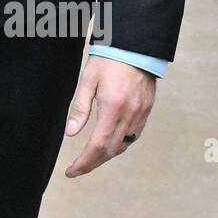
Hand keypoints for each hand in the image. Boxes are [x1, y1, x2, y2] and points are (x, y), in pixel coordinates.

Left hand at [63, 55, 155, 176]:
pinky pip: (134, 136)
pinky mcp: (146, 110)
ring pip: (124, 146)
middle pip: (111, 151)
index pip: (98, 146)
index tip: (71, 171)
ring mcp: (140, 114)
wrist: (135, 46)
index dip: (84, 162)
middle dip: (93, 163)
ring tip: (90, 160)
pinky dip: (120, 145)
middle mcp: (129, 115)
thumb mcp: (88, 80)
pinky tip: (110, 145)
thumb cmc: (108, 59)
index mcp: (113, 108)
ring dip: (106, 156)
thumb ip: (79, 108)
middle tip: (77, 169)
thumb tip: (71, 133)